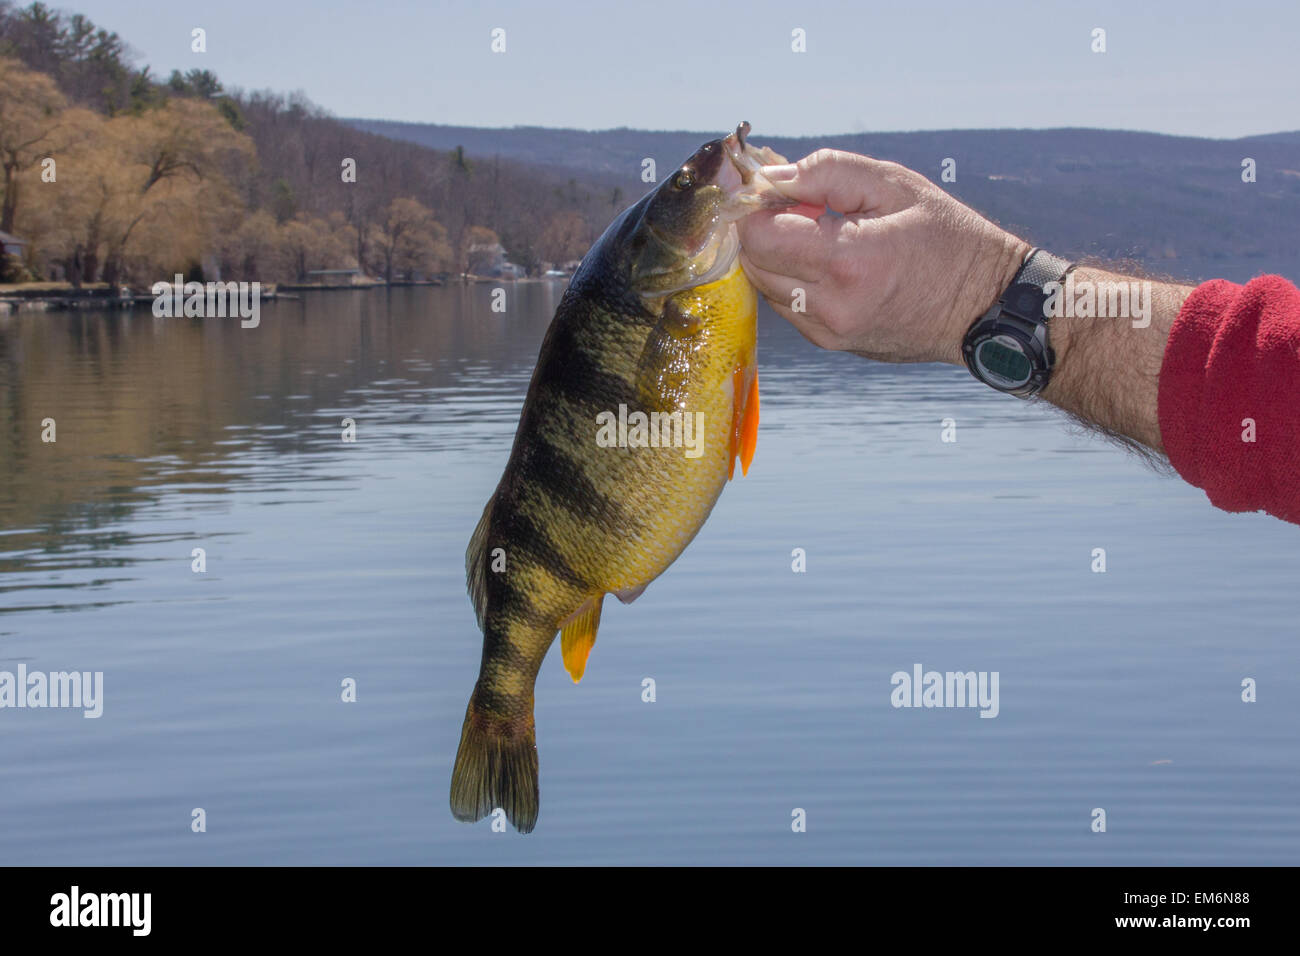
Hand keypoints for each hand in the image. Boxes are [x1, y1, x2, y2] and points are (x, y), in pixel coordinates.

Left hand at [737, 149, 1030, 364]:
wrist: (984, 306)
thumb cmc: (947, 238)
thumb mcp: (895, 185)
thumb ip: (827, 172)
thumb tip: (772, 176)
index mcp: (849, 261)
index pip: (759, 236)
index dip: (757, 207)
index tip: (776, 189)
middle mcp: (832, 306)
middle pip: (754, 263)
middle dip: (764, 228)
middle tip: (801, 206)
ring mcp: (829, 332)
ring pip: (765, 286)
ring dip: (776, 255)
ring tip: (821, 233)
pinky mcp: (831, 344)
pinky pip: (787, 306)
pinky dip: (791, 279)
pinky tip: (829, 261)